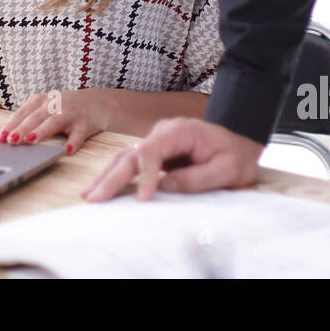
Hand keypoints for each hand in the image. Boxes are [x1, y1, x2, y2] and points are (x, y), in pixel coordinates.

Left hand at [0, 88, 111, 154]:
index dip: (11, 124)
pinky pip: (78, 134)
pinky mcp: (85, 123)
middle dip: (22, 129)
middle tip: (10, 140)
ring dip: (42, 131)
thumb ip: (17, 123)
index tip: (0, 137)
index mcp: (40, 101)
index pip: (22, 113)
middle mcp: (54, 104)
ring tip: (31, 141)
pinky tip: (67, 150)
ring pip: (54, 122)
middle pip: (36, 117)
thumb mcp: (40, 112)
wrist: (97, 103)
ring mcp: (70, 113)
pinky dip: (73, 142)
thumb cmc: (63, 109)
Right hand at [80, 117, 262, 201]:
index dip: (145, 175)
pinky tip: (99, 187)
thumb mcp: (227, 170)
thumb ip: (197, 178)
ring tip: (89, 195)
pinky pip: (131, 163)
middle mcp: (163, 132)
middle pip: (132, 154)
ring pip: (125, 157)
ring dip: (107, 177)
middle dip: (113, 177)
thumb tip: (164, 186)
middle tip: (95, 199)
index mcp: (181, 131)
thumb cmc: (236, 155)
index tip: (143, 199)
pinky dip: (114, 175)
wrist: (240, 142)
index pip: (153, 151)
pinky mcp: (155, 152)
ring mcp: (157, 141)